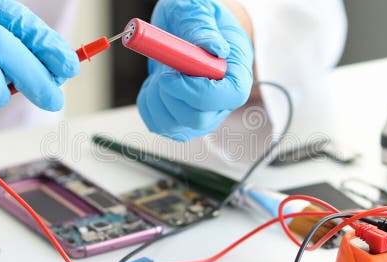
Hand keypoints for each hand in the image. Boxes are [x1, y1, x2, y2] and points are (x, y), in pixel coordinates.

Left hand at [138, 0, 253, 140]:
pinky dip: (148, 105)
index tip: (171, 73)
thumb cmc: (199, 18)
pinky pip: (158, 124)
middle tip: (163, 71)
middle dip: (170, 96)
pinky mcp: (181, 120)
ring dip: (156, 98)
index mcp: (237, 73)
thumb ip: (204, 28)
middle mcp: (223, 100)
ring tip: (161, 72)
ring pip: (175, 126)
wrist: (188, 27)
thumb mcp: (200, 10)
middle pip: (198, 119)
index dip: (196, 91)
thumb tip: (215, 49)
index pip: (228, 97)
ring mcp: (202, 114)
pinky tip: (156, 84)